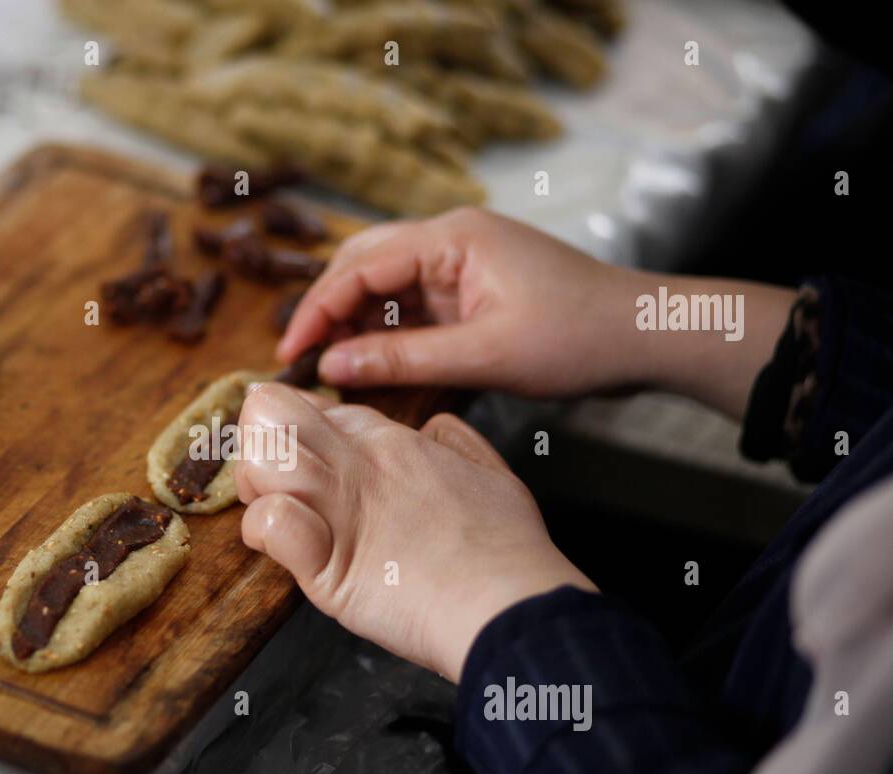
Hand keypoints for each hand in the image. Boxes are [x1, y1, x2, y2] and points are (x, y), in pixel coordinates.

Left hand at [234, 383, 595, 682]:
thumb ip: (459, 445)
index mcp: (391, 440)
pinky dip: (262, 532)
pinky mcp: (326, 564)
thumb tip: (436, 429)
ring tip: (275, 513)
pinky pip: (267, 521)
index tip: (306, 462)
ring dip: (252, 486)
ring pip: (257, 458)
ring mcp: (338, 509)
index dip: (297, 431)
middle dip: (256, 444)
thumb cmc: (508, 549)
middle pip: (269, 413)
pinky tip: (281, 547)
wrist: (511, 604)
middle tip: (275, 485)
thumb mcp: (493, 474)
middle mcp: (357, 464)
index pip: (315, 408)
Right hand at [280, 208, 794, 418]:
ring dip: (358, 329)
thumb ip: (401, 360)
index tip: (291, 353)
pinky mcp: (473, 292)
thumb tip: (331, 367)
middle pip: (365, 267)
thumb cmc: (578, 337)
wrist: (645, 336)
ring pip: (386, 290)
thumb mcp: (484, 355)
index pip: (361, 266)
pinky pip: (414, 309)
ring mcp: (462, 265)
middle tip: (303, 363)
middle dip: (330, 314)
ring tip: (334, 373)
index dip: (318, 310)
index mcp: (453, 238)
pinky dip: (390, 338)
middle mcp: (452, 240)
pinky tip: (375, 370)